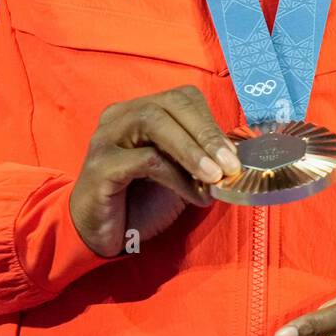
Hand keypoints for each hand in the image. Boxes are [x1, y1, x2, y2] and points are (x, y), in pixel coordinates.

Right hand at [69, 85, 241, 256]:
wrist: (98, 237)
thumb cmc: (140, 203)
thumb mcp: (178, 174)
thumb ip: (200, 158)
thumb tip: (237, 152)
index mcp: (139, 111)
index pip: (181, 98)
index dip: (210, 122)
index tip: (234, 154)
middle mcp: (120, 116)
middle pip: (170, 103)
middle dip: (206, 133)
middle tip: (230, 165)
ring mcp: (106, 137)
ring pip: (154, 123)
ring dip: (192, 151)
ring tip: (214, 178)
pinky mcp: (101, 165)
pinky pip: (145, 160)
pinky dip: (175, 176)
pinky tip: (191, 196)